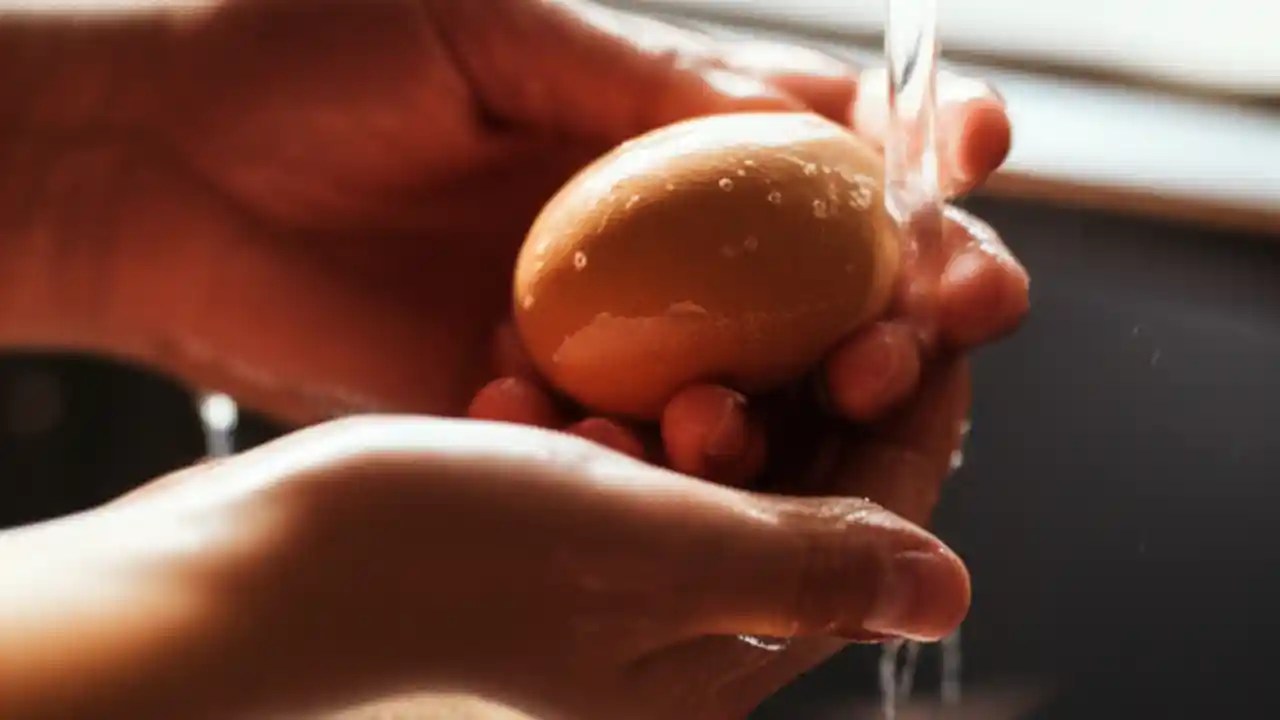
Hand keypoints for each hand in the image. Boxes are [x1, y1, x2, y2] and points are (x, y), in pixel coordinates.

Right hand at [2, 416, 969, 719]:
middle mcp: (674, 635)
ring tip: (613, 373)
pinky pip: (613, 462)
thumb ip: (800, 563)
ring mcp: (609, 590)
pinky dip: (589, 417)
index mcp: (718, 659)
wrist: (257, 571)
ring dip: (674, 397)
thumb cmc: (435, 567)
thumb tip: (945, 589)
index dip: (905, 421)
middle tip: (762, 319)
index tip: (916, 320)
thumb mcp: (644, 553)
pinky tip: (528, 392)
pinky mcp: (550, 543)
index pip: (869, 531)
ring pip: (701, 466)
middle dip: (785, 400)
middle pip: (794, 494)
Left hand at [33, 0, 1014, 424]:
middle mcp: (653, 246)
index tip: (979, 157)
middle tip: (932, 329)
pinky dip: (645, 461)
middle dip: (901, 313)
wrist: (162, 169)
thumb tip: (816, 125)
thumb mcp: (502, 33)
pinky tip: (631, 447)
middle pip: (822, 294)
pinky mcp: (531, 411)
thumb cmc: (313, 60)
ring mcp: (601, 336)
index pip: (828, 154)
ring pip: (745, 391)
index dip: (922, 159)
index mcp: (661, 135)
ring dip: (784, 411)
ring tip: (759, 410)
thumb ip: (656, 82)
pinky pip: (625, 456)